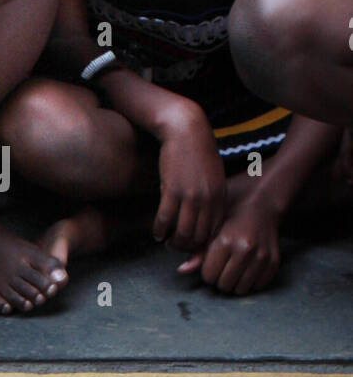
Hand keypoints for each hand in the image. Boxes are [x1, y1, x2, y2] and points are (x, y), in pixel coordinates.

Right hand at [153, 107, 225, 250]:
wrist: (186, 130)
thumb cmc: (198, 150)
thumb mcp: (214, 174)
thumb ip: (212, 195)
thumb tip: (205, 217)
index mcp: (220, 196)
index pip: (214, 231)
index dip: (202, 243)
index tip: (191, 244)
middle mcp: (209, 199)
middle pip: (199, 236)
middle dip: (186, 246)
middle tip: (175, 245)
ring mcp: (191, 195)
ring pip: (183, 232)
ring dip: (172, 242)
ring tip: (165, 241)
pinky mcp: (173, 190)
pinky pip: (165, 219)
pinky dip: (159, 229)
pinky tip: (155, 232)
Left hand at [178, 194, 280, 294]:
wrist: (262, 204)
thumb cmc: (230, 214)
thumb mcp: (211, 228)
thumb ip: (198, 251)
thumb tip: (182, 270)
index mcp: (226, 240)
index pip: (209, 276)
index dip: (207, 271)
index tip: (211, 262)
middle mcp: (245, 249)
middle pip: (224, 285)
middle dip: (220, 278)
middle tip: (222, 265)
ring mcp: (262, 256)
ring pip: (241, 290)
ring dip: (235, 282)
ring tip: (234, 267)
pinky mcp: (274, 261)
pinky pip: (258, 286)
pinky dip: (251, 282)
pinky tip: (247, 268)